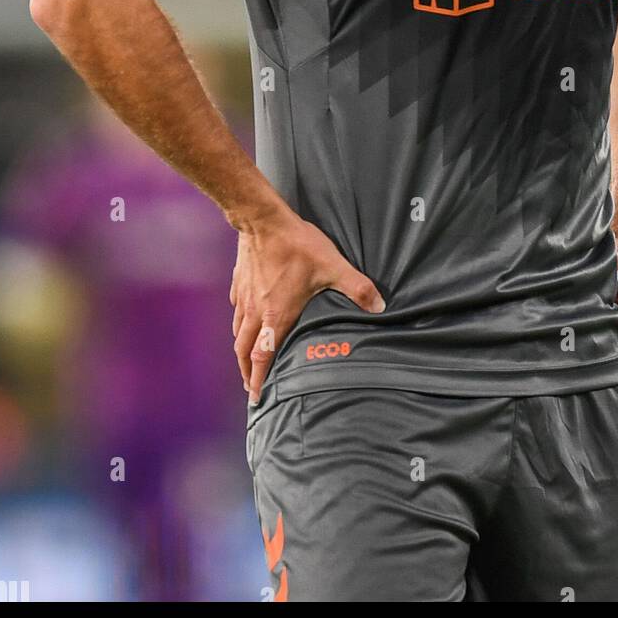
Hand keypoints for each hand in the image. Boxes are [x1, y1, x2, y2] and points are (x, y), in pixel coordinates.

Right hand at [229, 203, 385, 403]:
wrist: (263, 220)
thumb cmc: (297, 245)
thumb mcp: (333, 266)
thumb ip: (357, 288)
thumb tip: (380, 306)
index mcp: (276, 315)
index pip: (262, 357)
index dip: (258, 380)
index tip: (256, 397)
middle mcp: (256, 311)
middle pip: (244, 351)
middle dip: (247, 372)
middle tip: (250, 386)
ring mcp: (245, 296)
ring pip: (238, 331)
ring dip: (242, 350)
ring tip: (247, 359)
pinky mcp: (240, 281)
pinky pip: (236, 309)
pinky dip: (240, 322)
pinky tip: (244, 319)